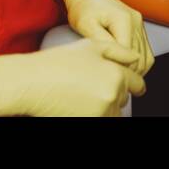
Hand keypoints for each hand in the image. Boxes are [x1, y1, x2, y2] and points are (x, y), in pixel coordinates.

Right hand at [0, 38, 146, 116]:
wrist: (30, 83)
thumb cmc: (58, 62)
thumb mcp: (91, 46)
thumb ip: (119, 51)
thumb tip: (136, 59)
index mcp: (116, 75)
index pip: (137, 84)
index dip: (135, 84)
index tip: (134, 88)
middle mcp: (112, 96)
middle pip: (123, 99)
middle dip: (116, 93)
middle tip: (95, 86)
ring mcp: (100, 112)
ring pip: (112, 112)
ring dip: (106, 106)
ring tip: (85, 95)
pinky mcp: (88, 122)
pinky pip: (100, 118)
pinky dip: (95, 113)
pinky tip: (79, 104)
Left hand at [52, 0, 153, 75]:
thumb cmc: (83, 7)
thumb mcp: (85, 25)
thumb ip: (101, 42)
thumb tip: (114, 59)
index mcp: (124, 21)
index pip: (129, 55)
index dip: (119, 68)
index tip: (106, 75)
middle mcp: (136, 22)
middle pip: (140, 58)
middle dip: (128, 72)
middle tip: (111, 79)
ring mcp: (140, 24)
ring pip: (146, 57)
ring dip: (136, 70)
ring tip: (119, 76)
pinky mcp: (138, 28)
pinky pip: (146, 51)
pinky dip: (139, 63)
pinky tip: (126, 67)